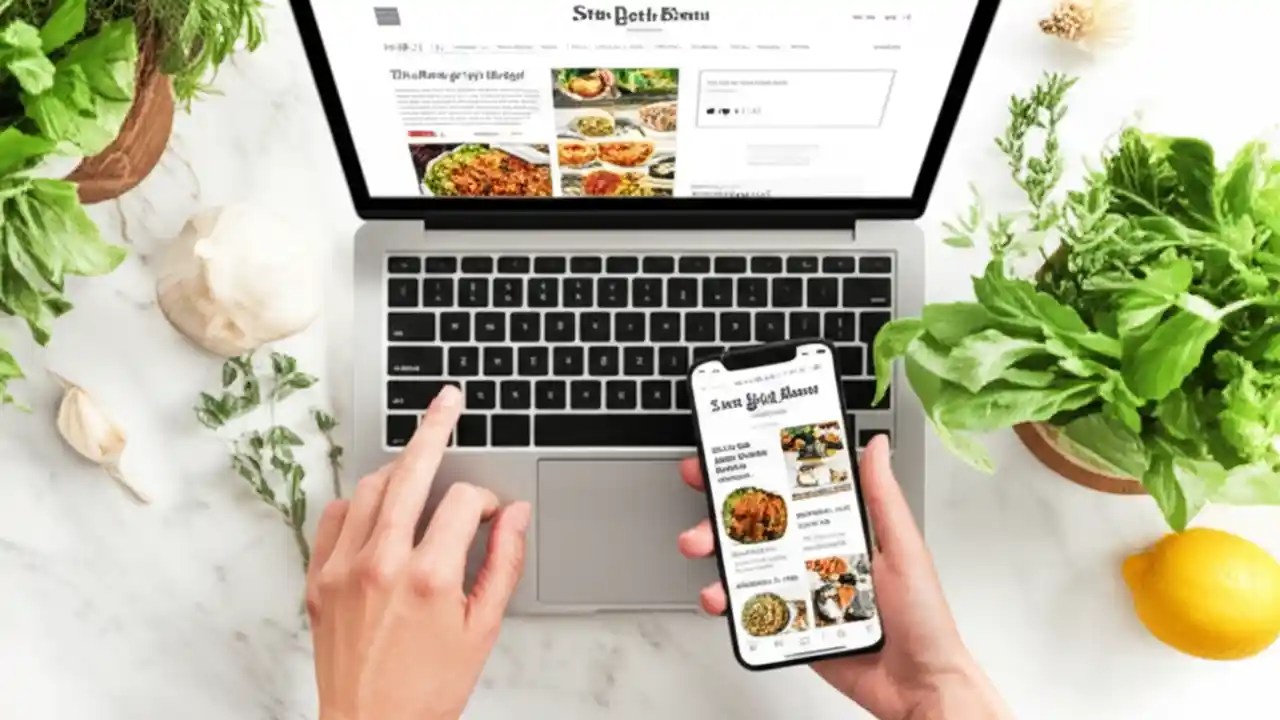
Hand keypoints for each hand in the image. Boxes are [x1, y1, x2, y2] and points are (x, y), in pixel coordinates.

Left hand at [307, 386, 531, 719]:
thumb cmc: (428, 689)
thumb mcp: (483, 628)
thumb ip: (502, 562)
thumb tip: (514, 514)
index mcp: (430, 577)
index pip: (463, 500)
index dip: (486, 500)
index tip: (491, 513)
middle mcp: (382, 564)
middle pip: (410, 471)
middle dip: (434, 427)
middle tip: (447, 400)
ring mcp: (343, 569)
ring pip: (370, 488)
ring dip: (398, 471)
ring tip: (418, 469)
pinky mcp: (317, 579)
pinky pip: (335, 516)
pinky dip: (359, 503)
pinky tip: (378, 511)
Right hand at [677, 436, 1010, 719]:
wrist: (919, 686)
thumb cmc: (923, 619)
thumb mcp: (904, 549)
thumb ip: (883, 499)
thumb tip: (874, 448)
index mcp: (841, 531)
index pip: (793, 492)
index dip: (759, 472)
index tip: (729, 455)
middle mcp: (815, 558)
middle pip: (760, 527)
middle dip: (723, 512)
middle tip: (704, 500)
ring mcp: (800, 591)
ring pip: (747, 566)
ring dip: (717, 555)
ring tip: (702, 550)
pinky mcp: (790, 626)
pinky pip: (751, 610)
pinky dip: (728, 603)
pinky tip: (721, 598)